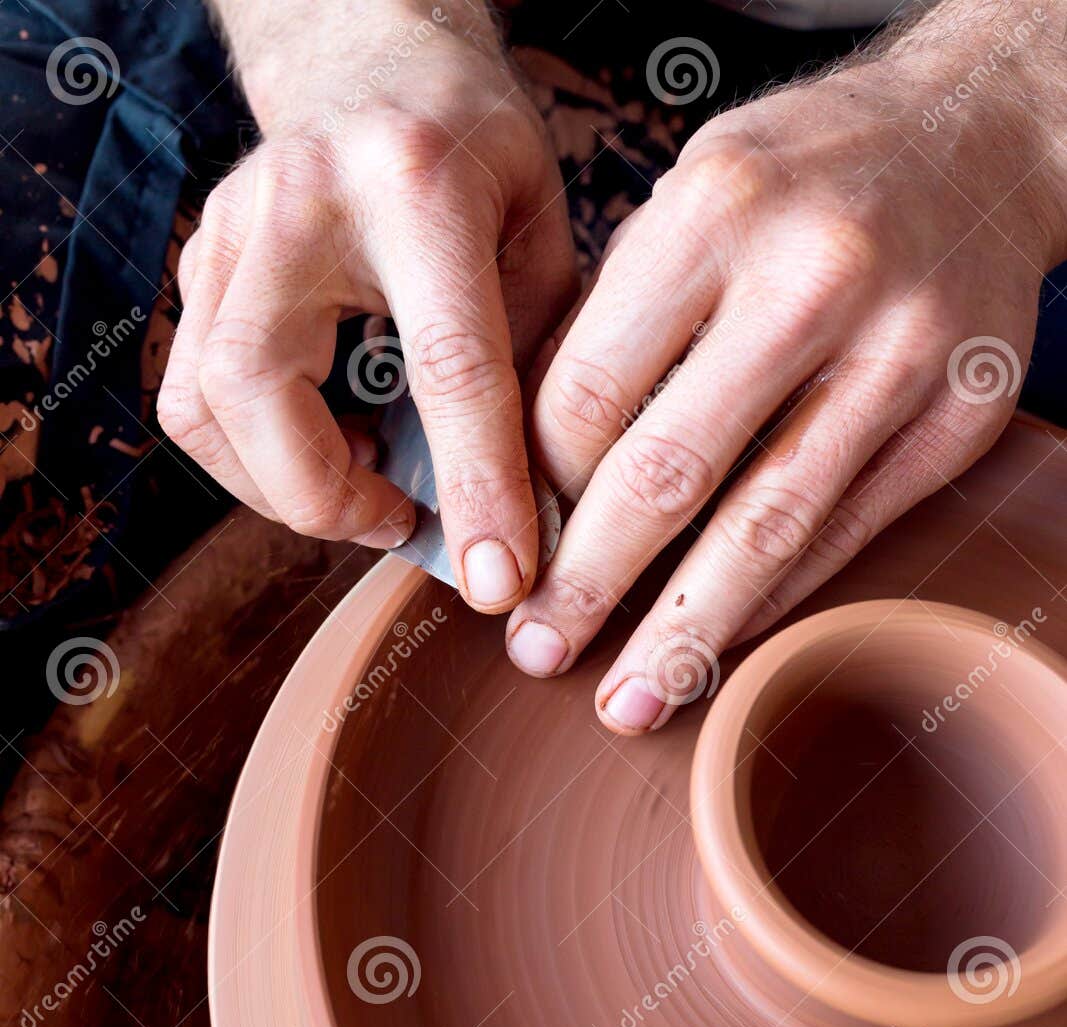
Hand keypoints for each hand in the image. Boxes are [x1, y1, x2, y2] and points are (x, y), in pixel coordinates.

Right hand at [158, 0, 575, 611]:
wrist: (372, 56)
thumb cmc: (474, 147)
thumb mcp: (541, 231)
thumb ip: (540, 359)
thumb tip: (535, 506)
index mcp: (415, 183)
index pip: (445, 366)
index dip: (475, 487)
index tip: (497, 579)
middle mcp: (300, 202)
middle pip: (259, 389)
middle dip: (325, 497)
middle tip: (401, 522)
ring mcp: (229, 231)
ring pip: (204, 407)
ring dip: (283, 485)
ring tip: (370, 485)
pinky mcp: (199, 265)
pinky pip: (193, 402)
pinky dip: (254, 458)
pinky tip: (330, 447)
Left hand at [508, 0, 1066, 728]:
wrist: (982, 135)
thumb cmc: (805, 175)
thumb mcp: (694, 195)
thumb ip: (618, 316)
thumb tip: (527, 472)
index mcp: (715, 210)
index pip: (589, 392)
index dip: (536, 494)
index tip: (507, 557)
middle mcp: (812, 278)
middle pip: (667, 473)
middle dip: (587, 584)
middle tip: (536, 650)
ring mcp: (900, 351)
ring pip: (765, 528)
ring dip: (683, 633)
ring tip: (626, 701)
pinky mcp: (961, 414)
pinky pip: (845, 533)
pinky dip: (771, 601)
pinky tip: (717, 647)